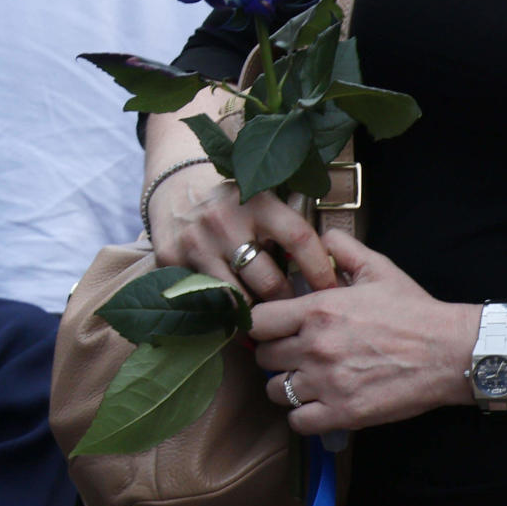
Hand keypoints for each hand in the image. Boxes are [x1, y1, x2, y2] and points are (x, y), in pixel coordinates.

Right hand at [148, 128, 343, 300]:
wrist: (176, 188)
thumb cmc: (235, 203)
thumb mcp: (264, 201)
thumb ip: (291, 228)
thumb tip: (334, 272)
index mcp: (256, 202)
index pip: (299, 240)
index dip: (320, 270)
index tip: (332, 291)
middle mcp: (224, 221)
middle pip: (269, 281)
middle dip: (287, 301)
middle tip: (296, 311)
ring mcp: (195, 242)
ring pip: (238, 299)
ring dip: (256, 313)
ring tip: (268, 318)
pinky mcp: (172, 259)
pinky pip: (207, 300)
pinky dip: (224, 312)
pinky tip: (235, 314)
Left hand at [249, 236, 473, 433]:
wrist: (453, 351)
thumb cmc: (414, 310)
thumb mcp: (377, 269)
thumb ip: (342, 250)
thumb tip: (321, 237)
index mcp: (316, 310)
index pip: (255, 321)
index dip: (261, 325)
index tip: (274, 328)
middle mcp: (315, 347)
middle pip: (263, 357)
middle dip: (276, 354)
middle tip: (294, 354)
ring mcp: (328, 383)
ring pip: (276, 390)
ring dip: (287, 385)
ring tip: (306, 379)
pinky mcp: (345, 413)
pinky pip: (299, 421)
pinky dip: (303, 415)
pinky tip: (318, 404)